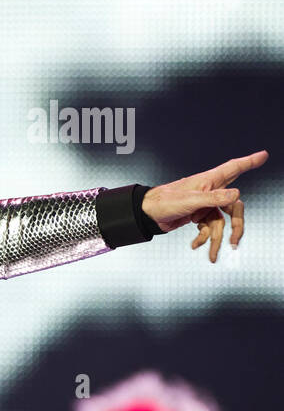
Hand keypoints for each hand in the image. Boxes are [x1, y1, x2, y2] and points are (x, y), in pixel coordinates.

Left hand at [140, 150, 268, 261]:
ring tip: (211, 255)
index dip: (250, 161)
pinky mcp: (199, 216)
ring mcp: (205, 205)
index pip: (234, 168)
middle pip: (234, 208)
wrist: (146, 215)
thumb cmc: (164, 201)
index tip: (264, 155)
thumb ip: (214, 198)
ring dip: (216, 240)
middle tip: (234, 241)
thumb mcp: (190, 200)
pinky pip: (209, 229)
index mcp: (210, 181)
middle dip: (236, 226)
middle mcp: (211, 192)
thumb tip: (236, 195)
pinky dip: (203, 238)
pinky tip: (195, 245)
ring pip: (221, 223)